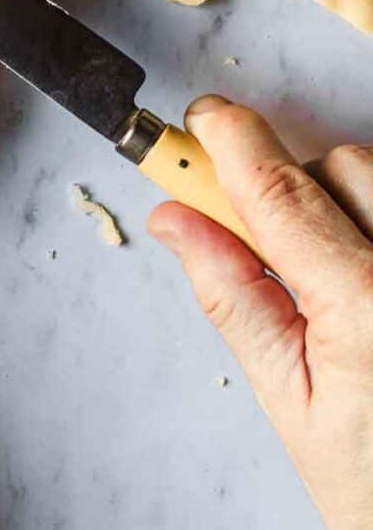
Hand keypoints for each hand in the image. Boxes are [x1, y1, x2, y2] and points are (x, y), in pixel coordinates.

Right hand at [149, 95, 372, 529]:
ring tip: (341, 279)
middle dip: (291, 186)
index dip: (228, 141)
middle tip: (273, 247)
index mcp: (367, 310)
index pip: (278, 191)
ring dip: (346, 201)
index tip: (198, 121)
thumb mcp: (291, 407)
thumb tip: (176, 222)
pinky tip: (370, 277)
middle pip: (341, 166)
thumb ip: (236, 299)